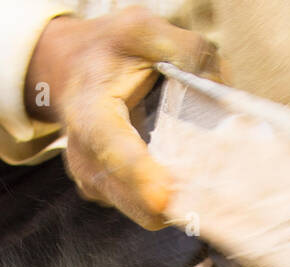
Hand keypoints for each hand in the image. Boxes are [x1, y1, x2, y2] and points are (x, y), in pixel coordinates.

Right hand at [25, 7, 218, 228]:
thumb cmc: (107, 51)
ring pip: (146, 212)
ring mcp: (94, 183)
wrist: (69, 70)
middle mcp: (86, 158)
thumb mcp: (143, 30)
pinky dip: (169, 197)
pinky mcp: (107, 196)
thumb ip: (185, 51)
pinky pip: (146, 210)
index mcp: (90, 115)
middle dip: (179, 198)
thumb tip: (220, 87)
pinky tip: (179, 170)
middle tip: (215, 182)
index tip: (165, 197)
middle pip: (138, 202)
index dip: (142, 179)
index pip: (114, 153)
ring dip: (179, 199)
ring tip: (198, 170)